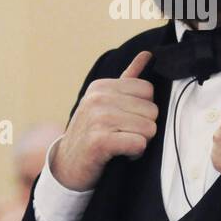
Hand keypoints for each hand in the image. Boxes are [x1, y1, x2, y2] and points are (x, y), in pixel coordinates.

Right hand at [52, 51, 158, 191]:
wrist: (68, 166)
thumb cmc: (93, 133)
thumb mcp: (107, 102)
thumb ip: (128, 79)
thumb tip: (148, 54)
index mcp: (102, 86)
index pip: (148, 91)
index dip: (143, 110)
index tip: (124, 120)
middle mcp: (98, 98)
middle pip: (152, 111)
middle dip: (143, 128)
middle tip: (122, 135)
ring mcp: (97, 118)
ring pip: (149, 129)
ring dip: (139, 142)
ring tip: (119, 144)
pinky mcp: (99, 141)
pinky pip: (139, 144)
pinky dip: (134, 153)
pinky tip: (119, 154)